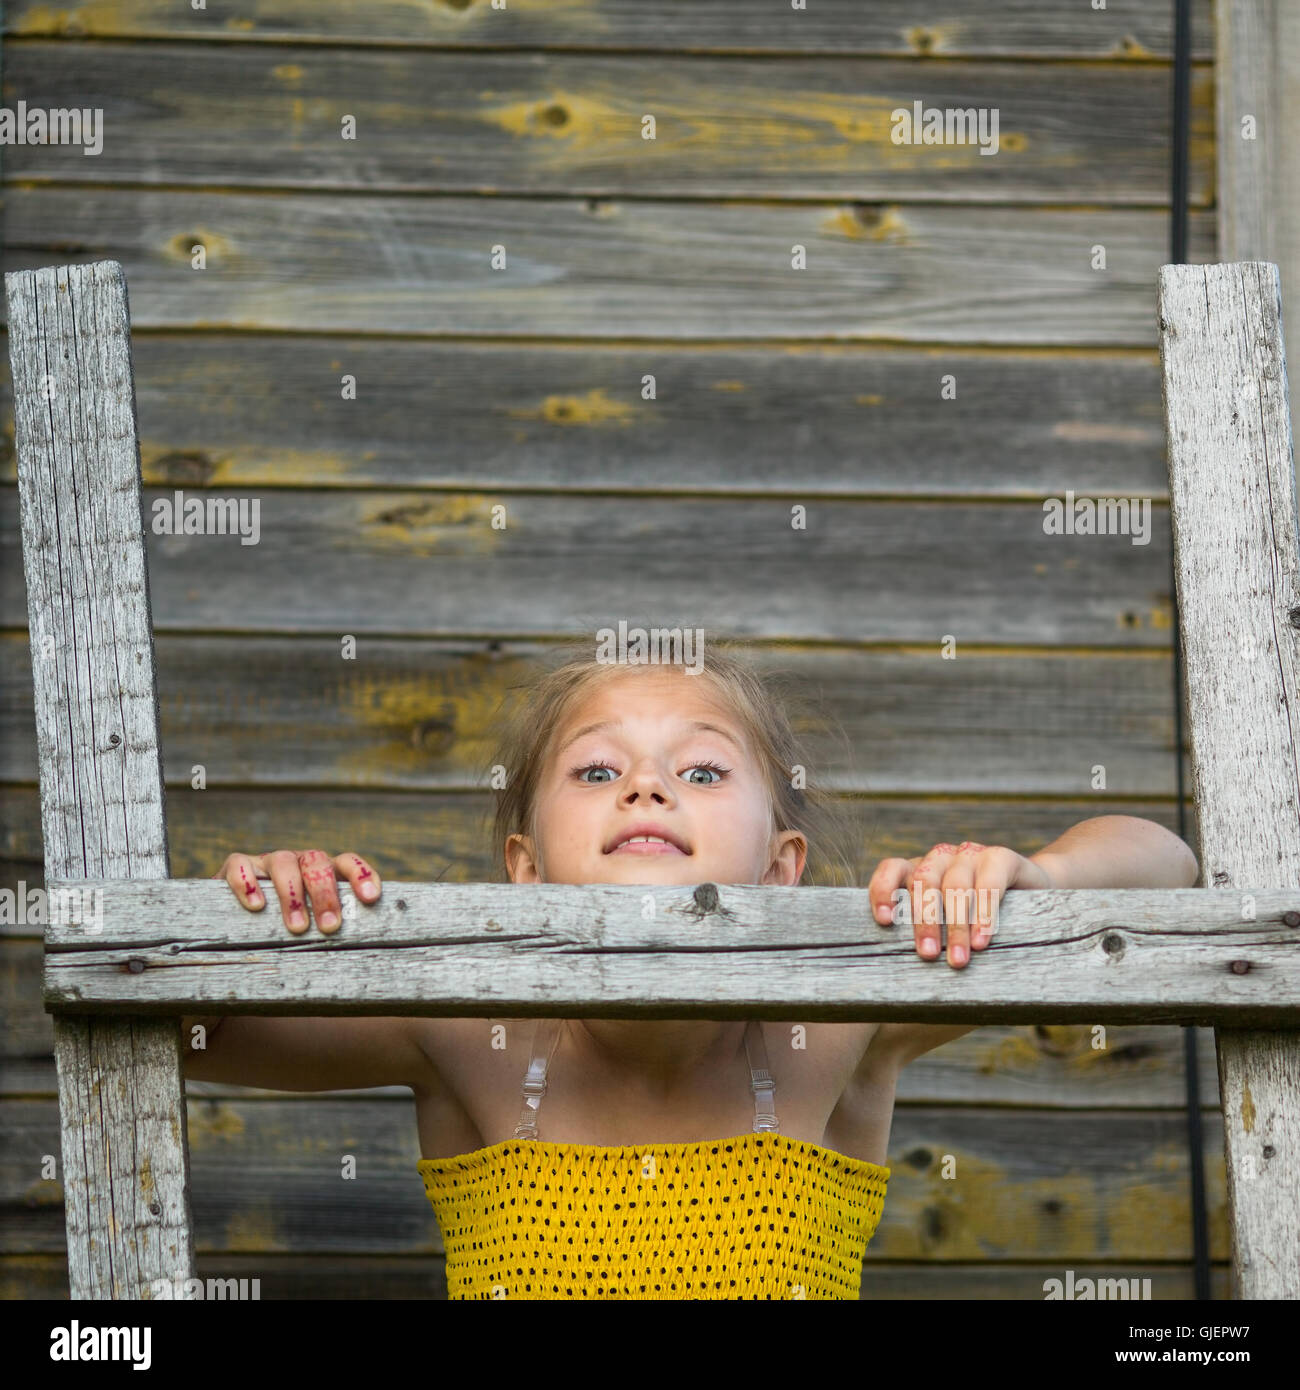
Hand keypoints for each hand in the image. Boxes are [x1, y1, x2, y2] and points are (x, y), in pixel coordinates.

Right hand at [213, 849, 381, 934]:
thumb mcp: (311, 926)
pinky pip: (240, 865)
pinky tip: (256, 906)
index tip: (370, 899)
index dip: (361, 875)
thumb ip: (330, 931)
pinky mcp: (236, 866)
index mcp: (322, 871)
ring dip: (293, 894)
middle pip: (317, 863)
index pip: (347, 862)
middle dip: (326, 894)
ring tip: (298, 927)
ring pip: (284, 863)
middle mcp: (298, 861)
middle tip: (330, 926)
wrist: (233, 920)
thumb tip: (357, 965)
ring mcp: (267, 862)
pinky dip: (249, 883)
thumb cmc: (283, 929)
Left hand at [868, 841, 1053, 968]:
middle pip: (924, 881)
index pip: (892, 869)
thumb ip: (928, 932)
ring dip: (956, 926)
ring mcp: (970, 854)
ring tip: (959, 959)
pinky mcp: (1000, 857)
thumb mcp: (947, 920)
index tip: (883, 920)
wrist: (1032, 891)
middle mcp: (941, 857)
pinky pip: (989, 884)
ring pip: (956, 886)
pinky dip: (984, 914)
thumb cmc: (977, 916)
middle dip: (925, 921)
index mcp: (919, 869)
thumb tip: (906, 976)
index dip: (883, 891)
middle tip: (928, 955)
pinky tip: (982, 939)